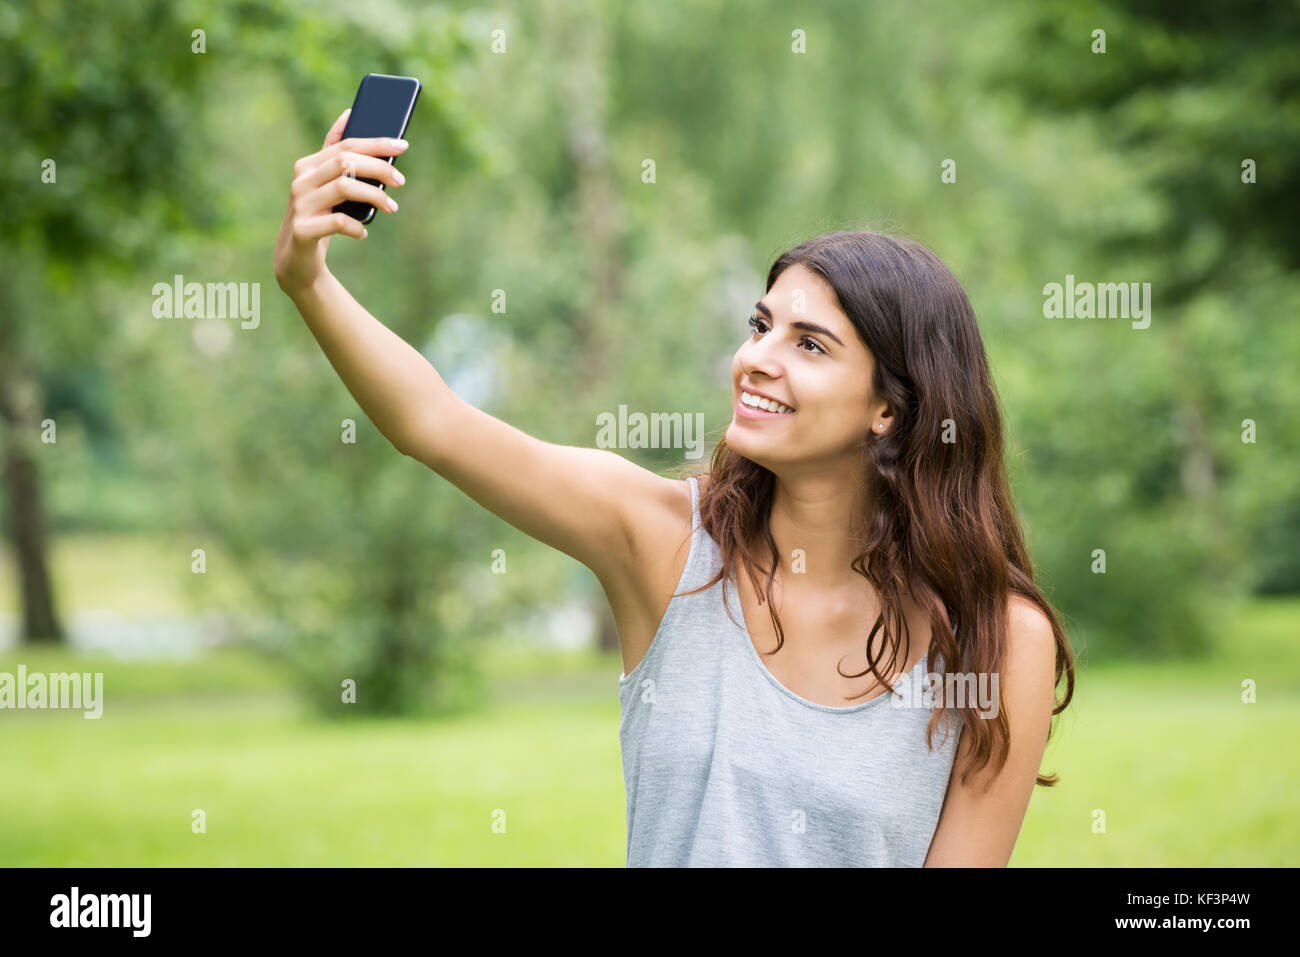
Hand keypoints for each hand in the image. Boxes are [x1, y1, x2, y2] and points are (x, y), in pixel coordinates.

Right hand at [273, 108, 408, 295]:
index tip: (403, 145)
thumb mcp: (325, 185)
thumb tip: (350, 114)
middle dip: (378, 167)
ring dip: (374, 195)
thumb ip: (334, 154)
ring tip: (391, 207)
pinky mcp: (303, 230)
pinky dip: (356, 226)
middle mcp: (301, 181)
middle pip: (345, 161)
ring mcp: (300, 205)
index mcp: (308, 165)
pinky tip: (363, 232)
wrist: (295, 261)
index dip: (376, 143)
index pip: (345, 145)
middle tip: (401, 180)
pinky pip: (337, 222)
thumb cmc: (318, 217)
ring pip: (344, 187)